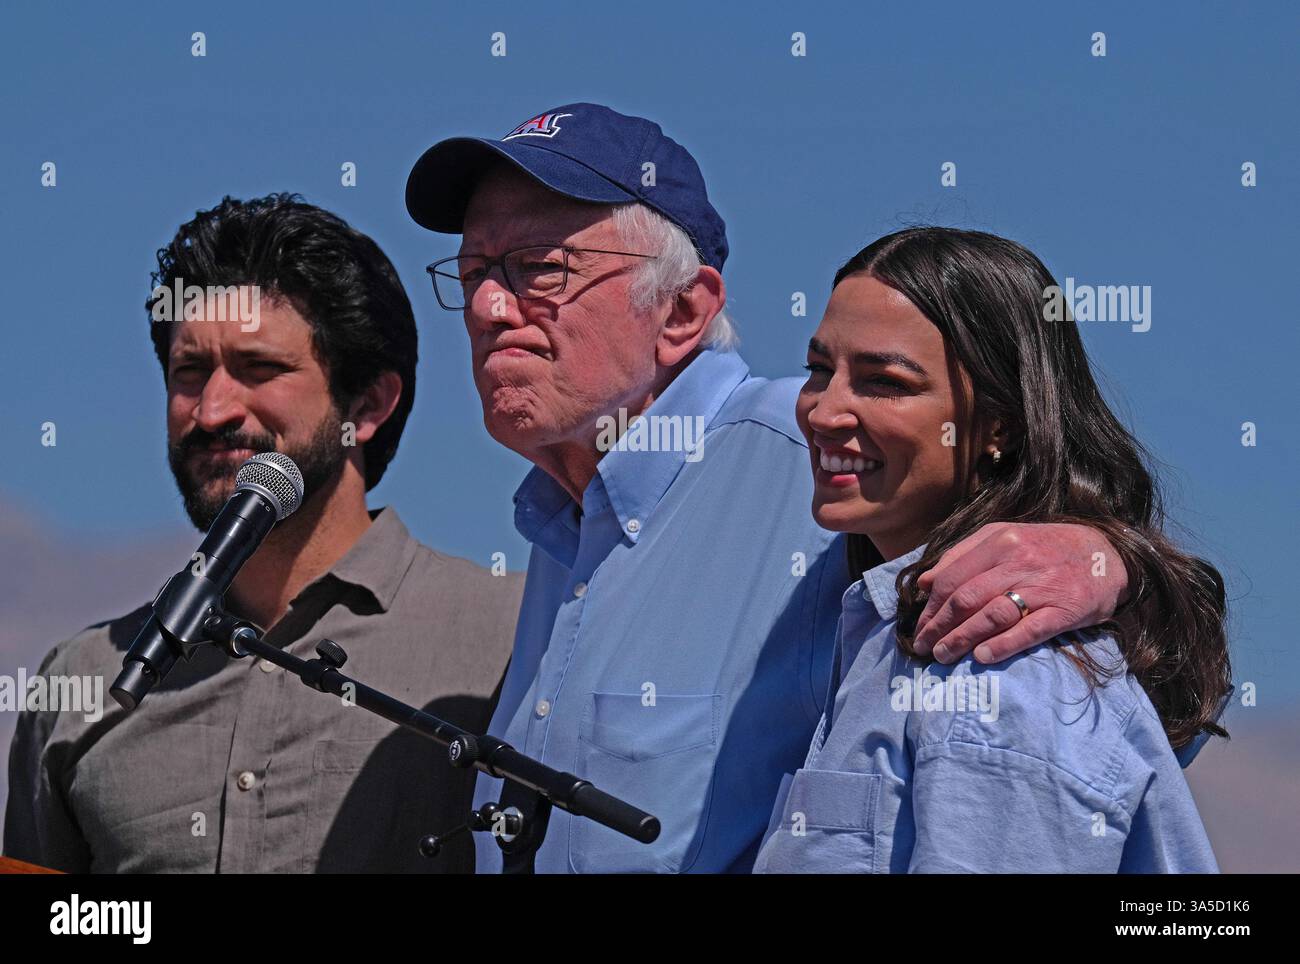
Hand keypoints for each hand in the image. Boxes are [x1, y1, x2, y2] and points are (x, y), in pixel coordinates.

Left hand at [912, 521, 1127, 663]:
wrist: (1107, 553)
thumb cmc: (1046, 547)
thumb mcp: (1004, 537)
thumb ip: (962, 555)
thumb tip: (924, 582)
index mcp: (999, 541)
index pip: (952, 578)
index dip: (931, 606)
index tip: (920, 626)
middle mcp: (1019, 562)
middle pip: (966, 599)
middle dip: (938, 627)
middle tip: (924, 647)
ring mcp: (1043, 587)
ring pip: (991, 616)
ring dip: (961, 639)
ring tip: (943, 657)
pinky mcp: (1066, 611)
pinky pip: (1028, 631)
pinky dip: (1002, 646)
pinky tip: (981, 658)